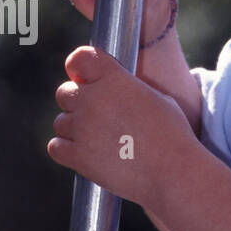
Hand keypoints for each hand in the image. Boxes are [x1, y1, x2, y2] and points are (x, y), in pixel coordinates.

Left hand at [48, 46, 195, 206]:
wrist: (173, 171)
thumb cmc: (172, 135)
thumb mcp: (157, 98)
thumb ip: (127, 90)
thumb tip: (116, 92)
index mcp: (114, 79)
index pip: (80, 59)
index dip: (80, 68)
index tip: (86, 79)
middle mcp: (94, 99)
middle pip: (65, 93)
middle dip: (78, 104)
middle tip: (99, 119)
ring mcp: (83, 127)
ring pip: (61, 122)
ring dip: (75, 130)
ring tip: (101, 142)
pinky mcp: (78, 155)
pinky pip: (56, 147)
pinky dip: (68, 150)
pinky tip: (87, 154)